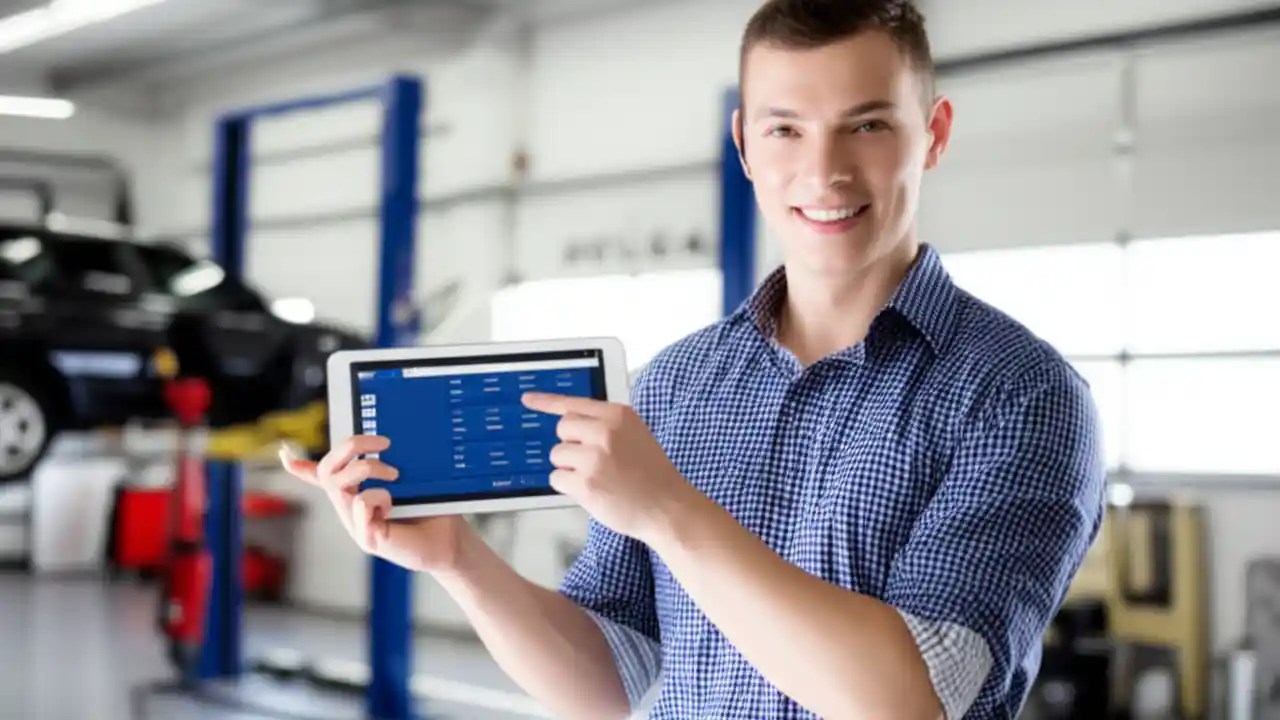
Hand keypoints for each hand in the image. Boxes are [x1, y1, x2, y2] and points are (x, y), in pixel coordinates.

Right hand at [279, 436, 472, 575]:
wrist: (448, 542)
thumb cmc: (430, 511)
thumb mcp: (410, 482)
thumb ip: (389, 467)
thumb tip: (381, 444)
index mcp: (355, 494)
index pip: (321, 479)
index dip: (300, 467)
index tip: (284, 451)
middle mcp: (350, 509)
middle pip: (328, 471)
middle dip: (351, 447)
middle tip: (384, 444)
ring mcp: (356, 525)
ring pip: (340, 486)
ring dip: (369, 469)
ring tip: (396, 475)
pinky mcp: (369, 538)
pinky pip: (360, 506)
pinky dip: (378, 498)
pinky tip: (393, 508)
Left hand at [522, 392, 700, 543]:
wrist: (668, 507)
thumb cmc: (652, 475)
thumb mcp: (635, 436)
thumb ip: (606, 427)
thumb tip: (571, 426)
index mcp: (618, 415)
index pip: (574, 403)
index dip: (547, 402)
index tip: (527, 399)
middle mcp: (605, 431)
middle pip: (562, 429)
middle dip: (570, 445)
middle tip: (592, 461)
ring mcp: (594, 457)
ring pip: (557, 455)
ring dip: (569, 467)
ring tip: (597, 478)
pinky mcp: (585, 483)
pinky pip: (556, 478)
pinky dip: (568, 487)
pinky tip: (592, 491)